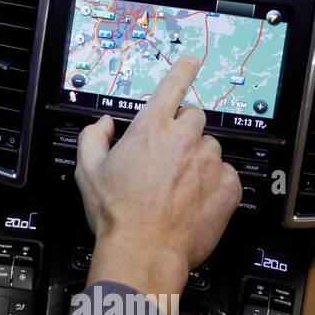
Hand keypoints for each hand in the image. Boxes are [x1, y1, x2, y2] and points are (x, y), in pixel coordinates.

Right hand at [73, 56, 241, 296]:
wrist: (143, 252)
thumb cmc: (116, 214)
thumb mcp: (87, 171)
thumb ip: (92, 138)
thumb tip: (103, 125)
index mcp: (150, 130)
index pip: (172, 86)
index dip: (183, 70)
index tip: (191, 61)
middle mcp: (184, 140)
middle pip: (195, 116)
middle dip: (183, 129)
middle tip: (169, 155)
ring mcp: (209, 164)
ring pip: (211, 146)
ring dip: (198, 158)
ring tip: (180, 185)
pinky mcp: (227, 188)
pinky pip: (226, 174)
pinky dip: (214, 183)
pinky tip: (195, 200)